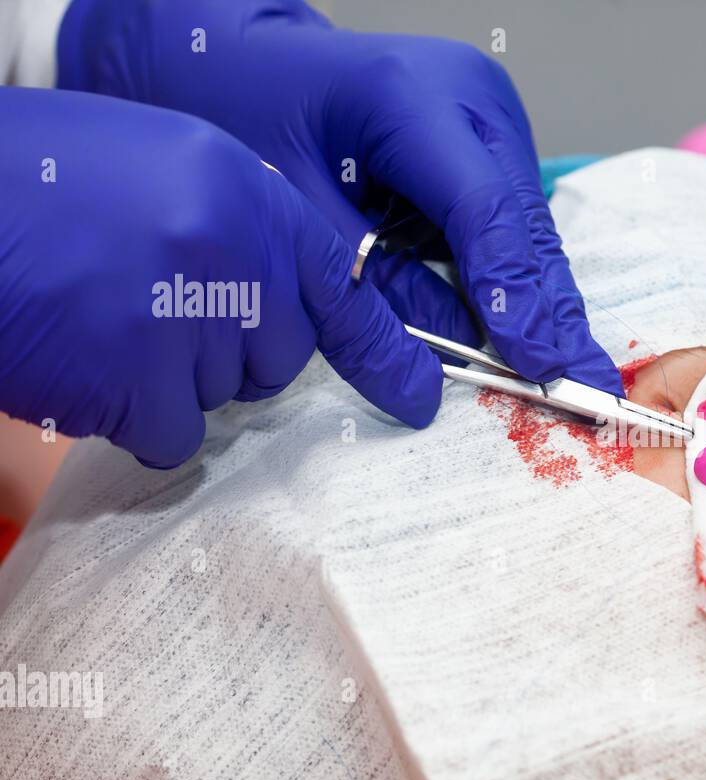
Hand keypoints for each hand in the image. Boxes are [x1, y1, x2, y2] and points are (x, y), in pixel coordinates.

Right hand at [0, 88, 439, 466]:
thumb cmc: (32, 183)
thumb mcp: (156, 170)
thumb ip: (232, 229)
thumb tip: (280, 302)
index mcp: (240, 188)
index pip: (340, 284)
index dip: (383, 349)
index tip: (421, 398)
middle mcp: (230, 247)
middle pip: (280, 354)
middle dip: (229, 354)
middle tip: (149, 315)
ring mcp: (187, 314)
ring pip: (221, 396)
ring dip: (168, 381)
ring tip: (98, 321)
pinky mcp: (139, 377)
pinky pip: (174, 436)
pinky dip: (132, 421)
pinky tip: (84, 367)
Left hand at [58, 0, 621, 393]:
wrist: (248, 58)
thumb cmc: (249, 117)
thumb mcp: (294, 211)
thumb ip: (369, 286)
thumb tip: (443, 366)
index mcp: (412, 97)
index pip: (481, 208)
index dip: (513, 294)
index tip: (538, 365)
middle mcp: (474, 100)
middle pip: (524, 223)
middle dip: (554, 313)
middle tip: (592, 388)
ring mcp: (491, 119)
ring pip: (530, 230)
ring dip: (550, 306)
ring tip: (583, 376)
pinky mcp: (493, 144)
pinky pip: (513, 226)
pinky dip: (524, 284)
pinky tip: (548, 339)